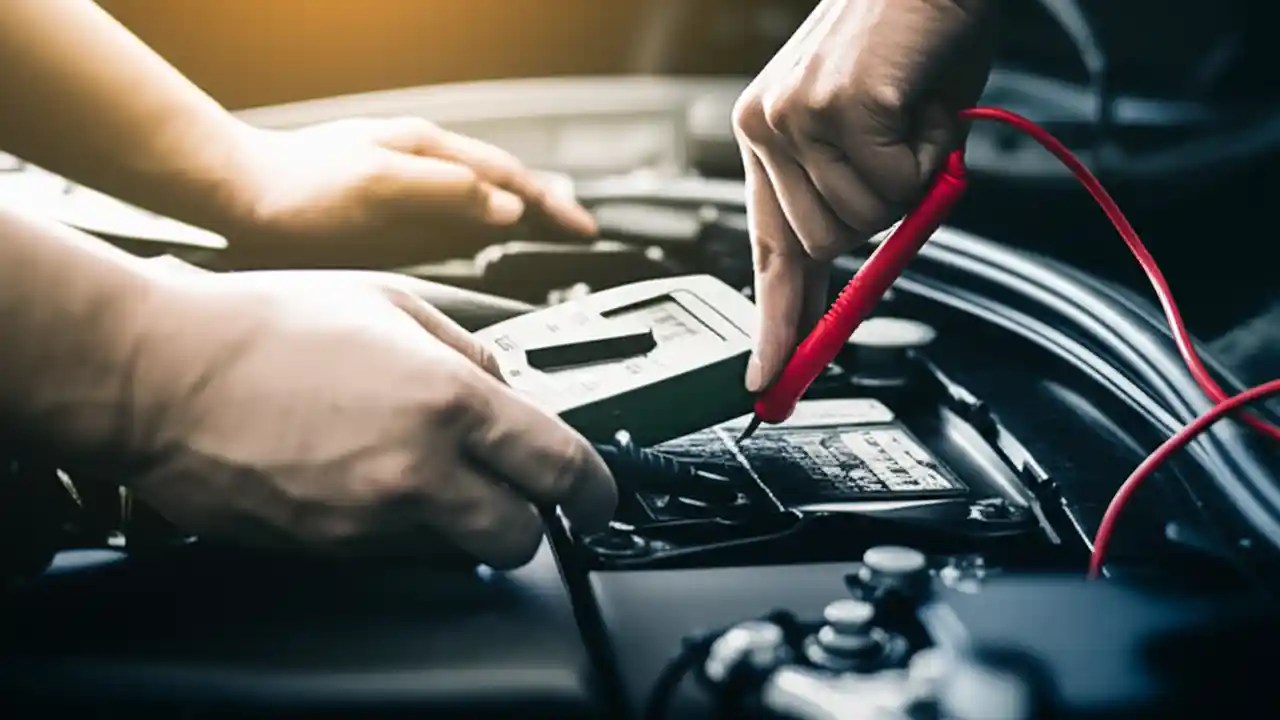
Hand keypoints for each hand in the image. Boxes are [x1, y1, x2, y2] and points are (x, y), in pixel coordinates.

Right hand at [111, 270, 614, 567]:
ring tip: (412, 464)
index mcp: (448, 400)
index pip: (560, 467)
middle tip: (510, 487)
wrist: (160, 374)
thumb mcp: (392, 302)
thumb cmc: (266, 325)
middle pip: (522, 536)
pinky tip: (363, 476)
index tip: (600, 496)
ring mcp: (368, 520)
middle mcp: (417, 470)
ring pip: (457, 549)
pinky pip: (394, 552)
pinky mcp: (326, 549)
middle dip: (529, 517)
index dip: (596, 489)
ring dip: (458, 519)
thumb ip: (469, 351)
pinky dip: (400, 526)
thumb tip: (509, 390)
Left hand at [220, 117, 597, 267]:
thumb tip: (504, 210)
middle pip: (501, 184)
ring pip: (478, 200)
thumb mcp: (378, 188)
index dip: (551, 206)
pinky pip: (449, 219)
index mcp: (427, 150)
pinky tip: (482, 242)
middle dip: (544, 206)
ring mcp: (405, 186)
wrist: (232, 194)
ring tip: (549, 234)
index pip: (509, 178)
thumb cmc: (295, 190)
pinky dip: (480, 230)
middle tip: (580, 233)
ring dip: (517, 217)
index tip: (584, 230)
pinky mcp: (387, 211)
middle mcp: (421, 163)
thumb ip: (446, 194)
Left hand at [733, 0, 993, 390]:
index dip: (775, 322)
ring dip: (908, 181)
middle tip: (904, 153)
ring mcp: (796, 119)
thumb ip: (859, 191)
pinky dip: (928, 155)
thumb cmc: (914, 38)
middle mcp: (767, 129)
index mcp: (766, 134)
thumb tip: (869, 263)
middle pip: (824, 246)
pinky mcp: (836, 109)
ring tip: (911, 116)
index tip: (768, 381)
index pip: (766, 249)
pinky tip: (920, 104)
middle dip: (877, 219)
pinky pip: (895, 186)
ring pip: (861, 222)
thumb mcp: (876, 124)